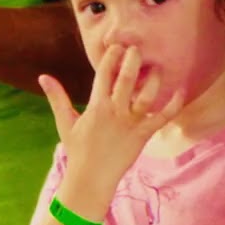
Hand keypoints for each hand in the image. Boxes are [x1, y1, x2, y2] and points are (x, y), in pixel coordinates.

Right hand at [41, 45, 183, 190]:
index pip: (104, 73)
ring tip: (157, 67)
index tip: (117, 45)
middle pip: (126, 79)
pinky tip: (180, 91)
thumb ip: (57, 97)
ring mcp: (130, 123)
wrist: (91, 178)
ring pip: (146, 96)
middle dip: (132, 60)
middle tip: (137, 48)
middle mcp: (114, 111)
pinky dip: (173, 105)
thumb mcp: (65, 122)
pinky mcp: (143, 135)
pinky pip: (162, 118)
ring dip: (153, 79)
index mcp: (96, 105)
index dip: (111, 56)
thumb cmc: (78, 150)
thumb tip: (43, 77)